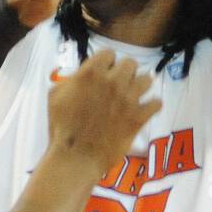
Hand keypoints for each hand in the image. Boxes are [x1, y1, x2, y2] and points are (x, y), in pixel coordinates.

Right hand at [48, 49, 161, 176]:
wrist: (75, 158)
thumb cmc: (61, 129)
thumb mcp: (55, 97)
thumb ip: (70, 81)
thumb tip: (79, 77)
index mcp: (91, 73)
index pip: (108, 53)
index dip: (105, 62)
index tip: (103, 72)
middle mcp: (112, 82)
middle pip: (130, 63)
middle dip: (125, 71)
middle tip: (119, 83)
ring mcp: (128, 99)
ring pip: (147, 79)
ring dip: (140, 85)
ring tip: (133, 94)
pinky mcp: (138, 117)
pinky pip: (156, 103)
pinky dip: (151, 106)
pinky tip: (144, 109)